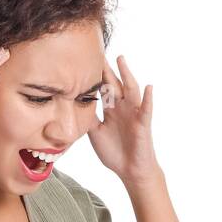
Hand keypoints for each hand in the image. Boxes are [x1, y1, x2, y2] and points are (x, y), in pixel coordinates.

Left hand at [89, 54, 160, 186]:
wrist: (130, 171)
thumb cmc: (115, 152)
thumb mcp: (95, 133)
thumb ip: (88, 118)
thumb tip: (72, 106)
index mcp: (111, 110)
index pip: (101, 88)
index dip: (94, 75)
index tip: (82, 59)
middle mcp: (122, 108)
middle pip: (114, 84)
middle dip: (106, 68)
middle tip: (98, 50)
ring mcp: (133, 114)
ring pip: (130, 90)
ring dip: (126, 74)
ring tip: (121, 59)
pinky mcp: (143, 124)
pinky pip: (146, 109)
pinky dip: (148, 99)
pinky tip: (149, 87)